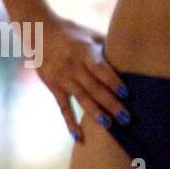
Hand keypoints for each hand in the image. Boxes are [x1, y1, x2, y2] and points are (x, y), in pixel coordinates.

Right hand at [39, 16, 129, 141]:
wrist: (39, 31)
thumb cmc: (73, 32)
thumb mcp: (91, 34)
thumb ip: (107, 46)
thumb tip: (130, 55)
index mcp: (86, 53)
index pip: (101, 70)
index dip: (113, 82)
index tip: (126, 93)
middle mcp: (74, 67)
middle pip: (94, 88)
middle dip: (111, 103)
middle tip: (126, 117)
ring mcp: (63, 79)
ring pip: (81, 99)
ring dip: (95, 113)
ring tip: (109, 125)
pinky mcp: (54, 87)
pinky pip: (63, 107)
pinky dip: (70, 122)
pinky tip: (78, 136)